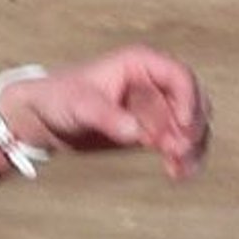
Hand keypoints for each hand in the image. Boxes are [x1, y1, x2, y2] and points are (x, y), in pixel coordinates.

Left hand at [2, 45, 210, 178]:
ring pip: (190, 125)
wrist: (44, 118)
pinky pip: (178, 142)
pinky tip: (177, 174)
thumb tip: (136, 133)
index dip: (189, 101)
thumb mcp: (80, 105)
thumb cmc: (59, 99)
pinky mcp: (151, 129)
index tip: (184, 128)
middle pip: (193, 101)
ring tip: (181, 170)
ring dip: (192, 147)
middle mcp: (153, 82)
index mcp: (140, 64)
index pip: (180, 77)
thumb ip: (107, 116)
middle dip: (193, 128)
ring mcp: (155, 107)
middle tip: (180, 153)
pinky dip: (183, 157)